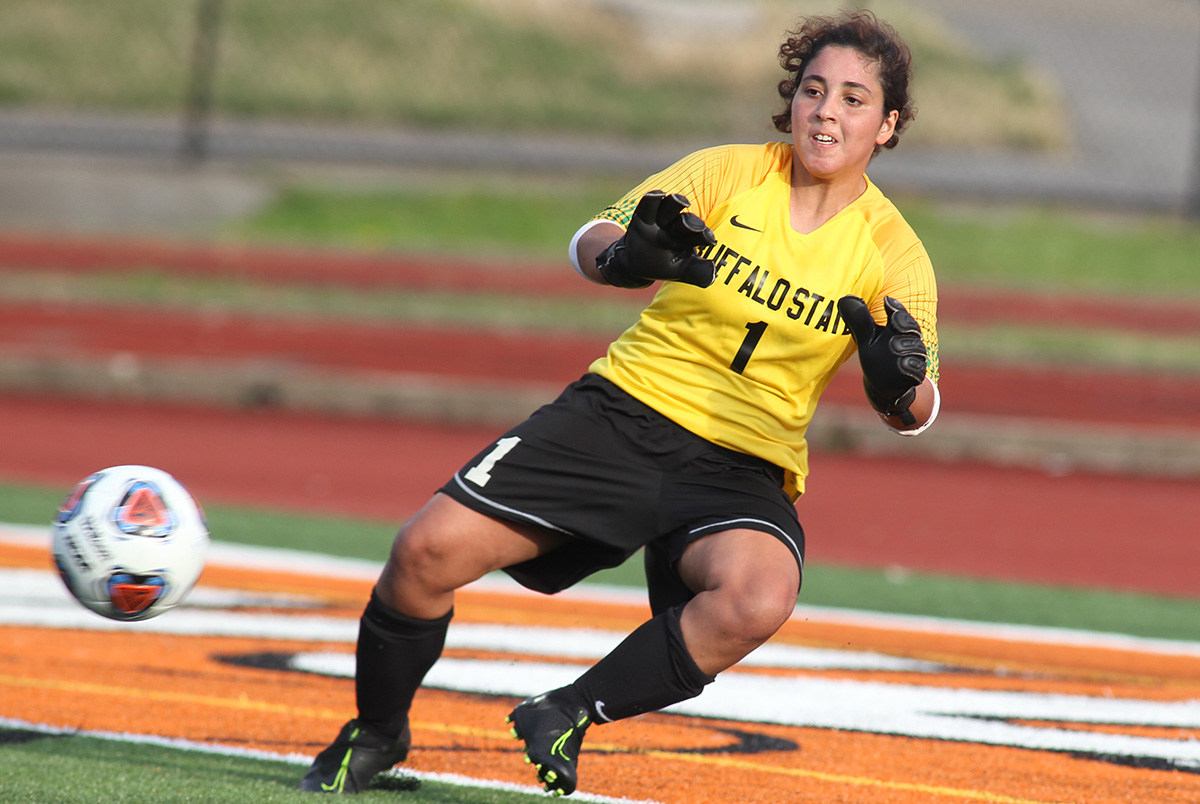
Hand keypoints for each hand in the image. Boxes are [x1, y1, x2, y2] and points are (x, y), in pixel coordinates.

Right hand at [595, 191, 716, 288]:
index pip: (699, 236)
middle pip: (686, 220)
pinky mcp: (645, 215)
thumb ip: (698, 272)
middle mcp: (677, 226)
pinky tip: (658, 195)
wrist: (638, 264)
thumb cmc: (664, 266)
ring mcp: (661, 219)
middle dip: (692, 223)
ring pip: (671, 207)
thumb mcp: (682, 271)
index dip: (705, 237)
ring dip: (677, 203)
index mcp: (690, 239)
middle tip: (697, 227)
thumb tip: (713, 271)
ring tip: (682, 202)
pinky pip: (649, 205)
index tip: (710, 241)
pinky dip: (653, 199)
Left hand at [837, 295, 926, 423]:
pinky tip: (904, 366)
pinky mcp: (915, 375)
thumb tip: (844, 299)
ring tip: (895, 348)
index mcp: (898, 329)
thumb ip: (859, 319)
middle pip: (912, 329)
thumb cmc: (876, 356)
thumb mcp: (865, 337)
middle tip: (894, 324)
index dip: (896, 307)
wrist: (883, 386)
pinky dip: (910, 366)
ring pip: (916, 348)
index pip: (900, 314)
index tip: (887, 301)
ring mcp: (914, 358)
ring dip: (906, 348)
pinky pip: (916, 369)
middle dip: (904, 325)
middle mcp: (909, 341)